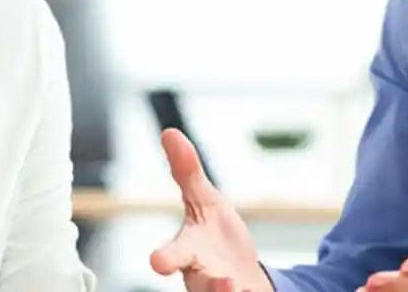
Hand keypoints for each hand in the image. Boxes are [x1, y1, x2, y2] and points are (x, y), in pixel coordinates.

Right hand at [150, 129, 273, 291]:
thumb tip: (169, 132)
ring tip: (233, 284)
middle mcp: (203, 278)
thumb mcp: (206, 202)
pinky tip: (250, 289)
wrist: (243, 278)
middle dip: (206, 287)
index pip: (174, 255)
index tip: (157, 261)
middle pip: (200, 287)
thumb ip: (187, 173)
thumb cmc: (217, 241)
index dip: (166, 259)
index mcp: (190, 252)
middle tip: (201, 279)